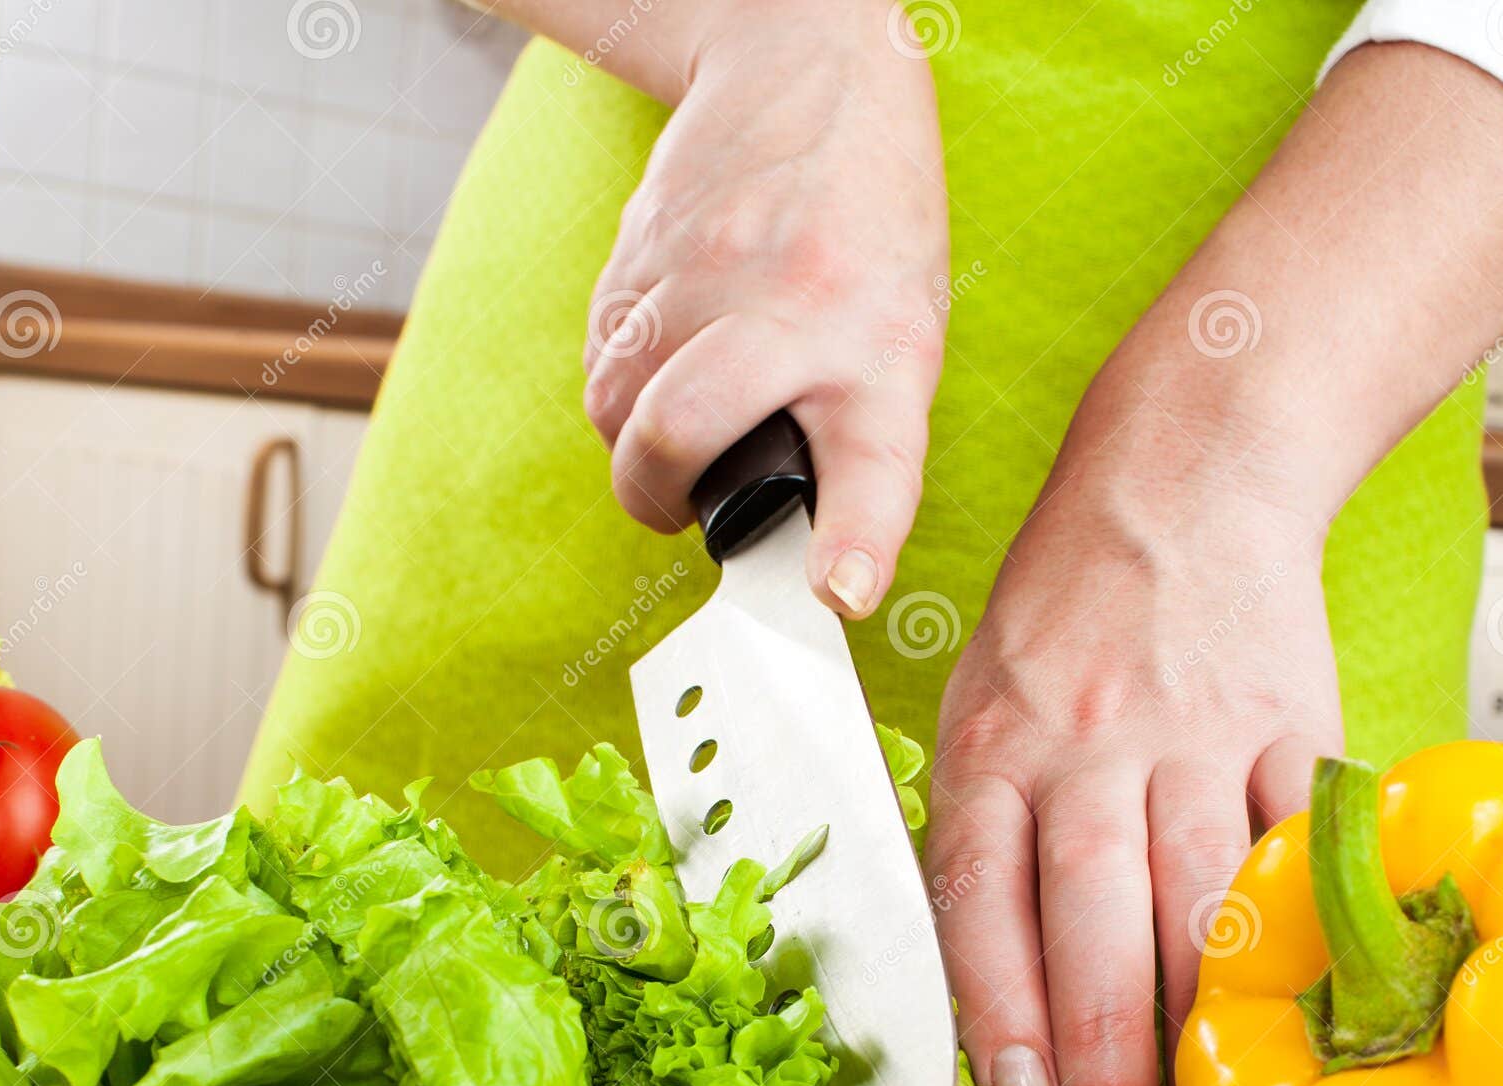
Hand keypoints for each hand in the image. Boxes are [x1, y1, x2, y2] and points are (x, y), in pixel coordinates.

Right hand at [582, 1, 947, 616]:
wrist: (806, 71)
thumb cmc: (868, 234)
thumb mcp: (903, 332)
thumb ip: (854, 438)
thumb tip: (800, 556)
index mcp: (884, 348)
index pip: (873, 461)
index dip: (855, 540)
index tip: (838, 596)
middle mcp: (794, 310)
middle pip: (674, 434)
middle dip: (654, 497)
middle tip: (675, 507)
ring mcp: (704, 272)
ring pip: (615, 407)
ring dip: (631, 445)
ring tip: (675, 425)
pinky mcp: (638, 252)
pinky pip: (599, 360)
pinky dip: (619, 386)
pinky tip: (662, 353)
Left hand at [926, 454, 1342, 1085]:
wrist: (1178, 484)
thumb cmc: (1061, 612)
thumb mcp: (976, 698)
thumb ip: (980, 824)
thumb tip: (984, 976)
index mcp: (994, 740)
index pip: (981, 893)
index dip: (999, 1010)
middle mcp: (1087, 739)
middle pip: (1093, 908)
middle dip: (1102, 1040)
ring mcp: (1196, 729)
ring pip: (1201, 889)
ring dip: (1199, 1007)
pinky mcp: (1291, 718)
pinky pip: (1298, 836)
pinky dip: (1299, 923)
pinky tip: (1295, 996)